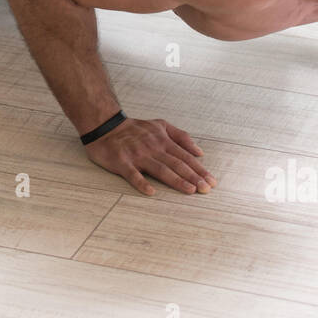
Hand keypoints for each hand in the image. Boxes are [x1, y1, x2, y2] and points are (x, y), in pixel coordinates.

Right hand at [85, 117, 216, 195]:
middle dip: (193, 177)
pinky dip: (142, 183)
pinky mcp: (122, 162)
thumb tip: (199, 151)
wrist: (106, 126)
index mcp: (163, 141)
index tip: (211, 182)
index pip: (185, 157)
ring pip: (160, 169)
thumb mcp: (160, 125)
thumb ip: (180, 136)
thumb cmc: (135, 128)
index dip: (199, 170)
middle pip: (176, 164)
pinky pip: (133, 174)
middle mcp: (153, 148)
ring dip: (176, 180)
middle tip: (206, 189)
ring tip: (189, 190)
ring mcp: (138, 156)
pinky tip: (151, 192)